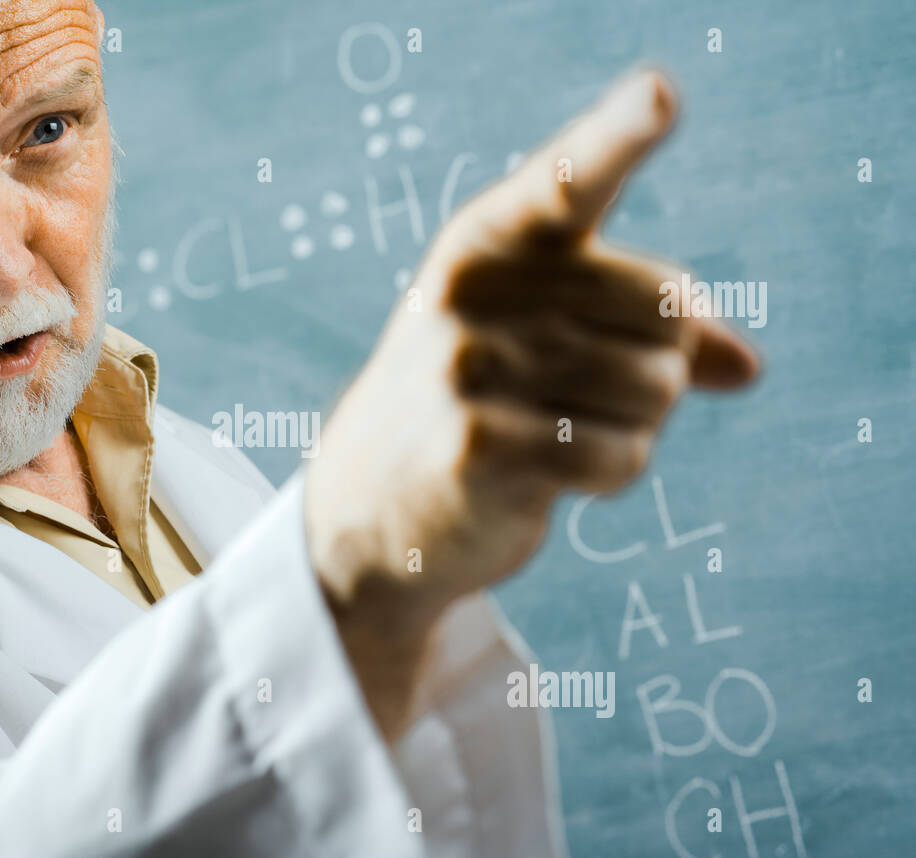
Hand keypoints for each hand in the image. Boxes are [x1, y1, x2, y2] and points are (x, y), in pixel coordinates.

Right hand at [304, 69, 759, 740]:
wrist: (373, 498)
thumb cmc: (481, 398)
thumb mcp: (547, 334)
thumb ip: (646, 328)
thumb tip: (748, 367)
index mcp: (488, 241)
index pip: (568, 181)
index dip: (620, 134)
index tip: (660, 95)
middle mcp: (473, 293)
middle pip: (665, 312)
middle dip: (655, 365)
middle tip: (581, 392)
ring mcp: (469, 370)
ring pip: (654, 390)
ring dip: (634, 426)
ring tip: (558, 432)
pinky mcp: (480, 449)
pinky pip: (619, 456)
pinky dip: (612, 474)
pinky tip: (553, 478)